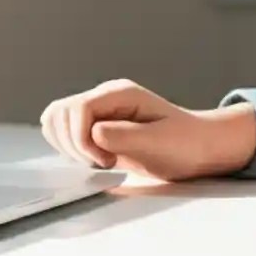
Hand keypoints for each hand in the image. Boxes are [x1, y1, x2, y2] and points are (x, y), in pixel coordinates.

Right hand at [40, 79, 255, 181]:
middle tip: (102, 162)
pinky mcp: (95, 127)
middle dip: (73, 144)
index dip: (81, 138)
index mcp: (120, 94)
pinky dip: (69, 148)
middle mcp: (105, 98)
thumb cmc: (185, 143)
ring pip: (56, 120)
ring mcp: (98, 111)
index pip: (79, 108)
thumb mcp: (159, 141)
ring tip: (97, 160)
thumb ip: (124, 136)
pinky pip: (64, 132)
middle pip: (60, 112)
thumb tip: (93, 134)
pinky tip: (93, 159)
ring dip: (68, 146)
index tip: (103, 161)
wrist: (199, 147)